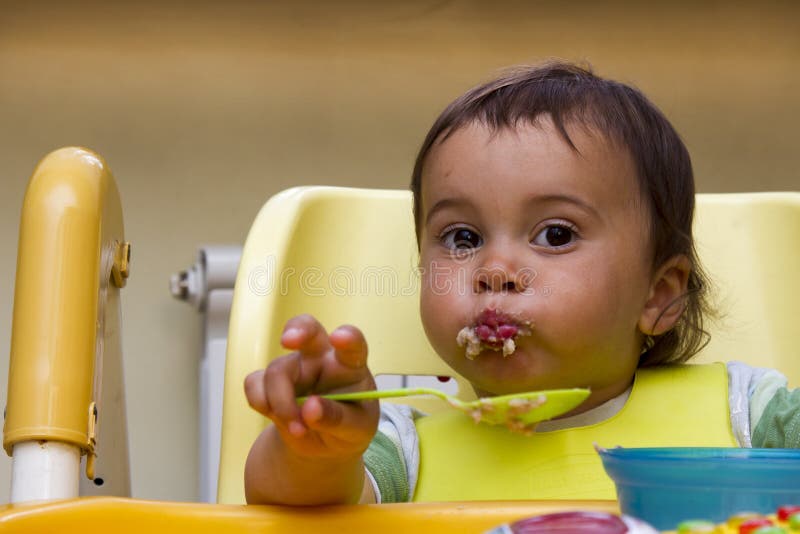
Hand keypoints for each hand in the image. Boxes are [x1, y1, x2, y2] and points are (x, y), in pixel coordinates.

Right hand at [244, 314, 378, 459]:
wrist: (326, 443)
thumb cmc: (349, 424)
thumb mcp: (356, 429)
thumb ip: (336, 418)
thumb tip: (310, 409)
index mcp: (349, 364)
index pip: (353, 344)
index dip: (348, 337)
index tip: (340, 338)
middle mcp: (320, 357)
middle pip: (307, 328)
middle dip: (297, 330)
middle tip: (289, 341)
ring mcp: (294, 366)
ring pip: (277, 370)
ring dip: (282, 403)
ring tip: (298, 430)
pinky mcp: (269, 381)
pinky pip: (254, 382)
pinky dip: (261, 403)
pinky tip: (279, 420)